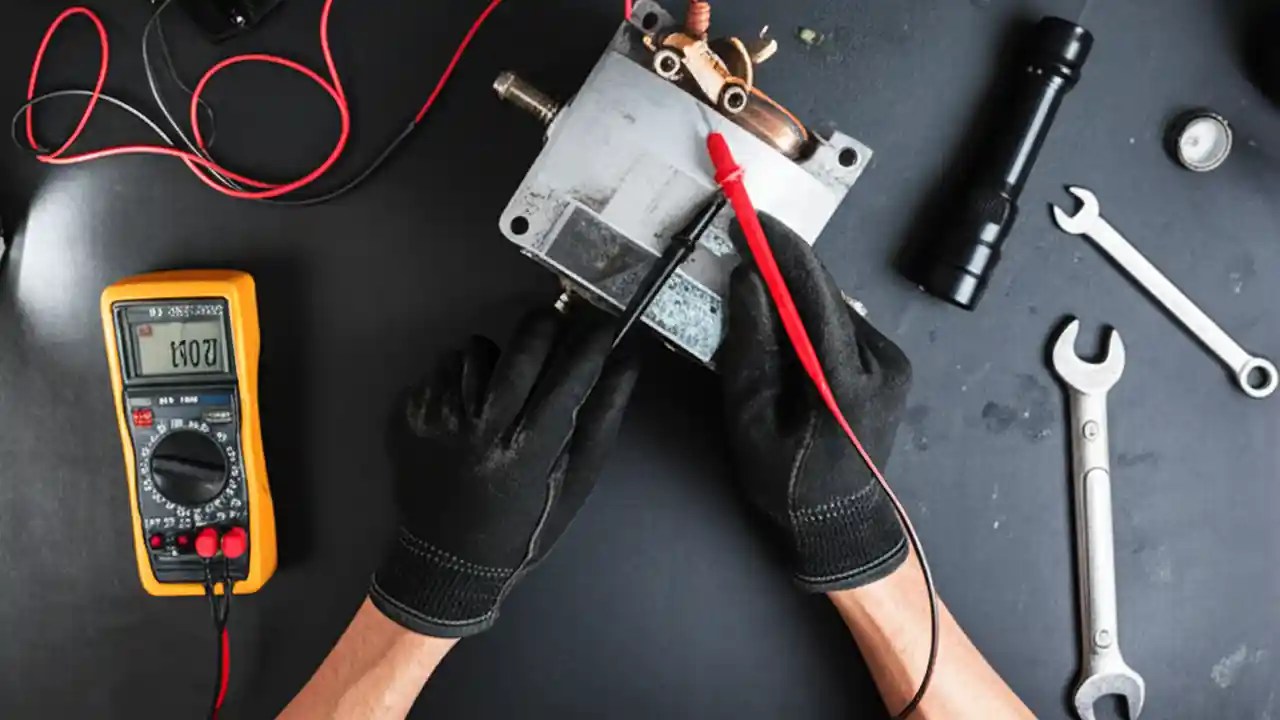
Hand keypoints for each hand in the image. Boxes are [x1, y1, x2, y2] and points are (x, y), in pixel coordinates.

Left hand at [370, 310, 639, 636]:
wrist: (446, 562)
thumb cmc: (524, 524)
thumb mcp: (574, 482)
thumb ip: (602, 418)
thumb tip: (627, 358)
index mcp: (529, 450)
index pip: (569, 375)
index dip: (592, 341)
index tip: (604, 323)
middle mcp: (481, 429)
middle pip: (522, 346)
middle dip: (545, 326)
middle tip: (554, 326)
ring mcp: (439, 418)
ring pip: (476, 350)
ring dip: (495, 358)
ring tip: (499, 389)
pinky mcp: (408, 415)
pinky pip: (441, 369)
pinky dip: (458, 379)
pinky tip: (465, 411)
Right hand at [720, 215, 911, 591]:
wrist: (842, 526)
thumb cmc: (791, 487)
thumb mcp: (751, 420)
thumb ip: (749, 348)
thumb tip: (747, 283)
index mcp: (845, 382)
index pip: (812, 295)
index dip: (779, 252)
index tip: (749, 222)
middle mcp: (881, 363)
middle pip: (825, 294)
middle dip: (782, 267)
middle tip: (742, 243)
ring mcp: (891, 363)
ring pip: (832, 307)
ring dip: (793, 296)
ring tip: (755, 300)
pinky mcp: (889, 366)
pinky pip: (839, 326)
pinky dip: (808, 318)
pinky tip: (783, 332)